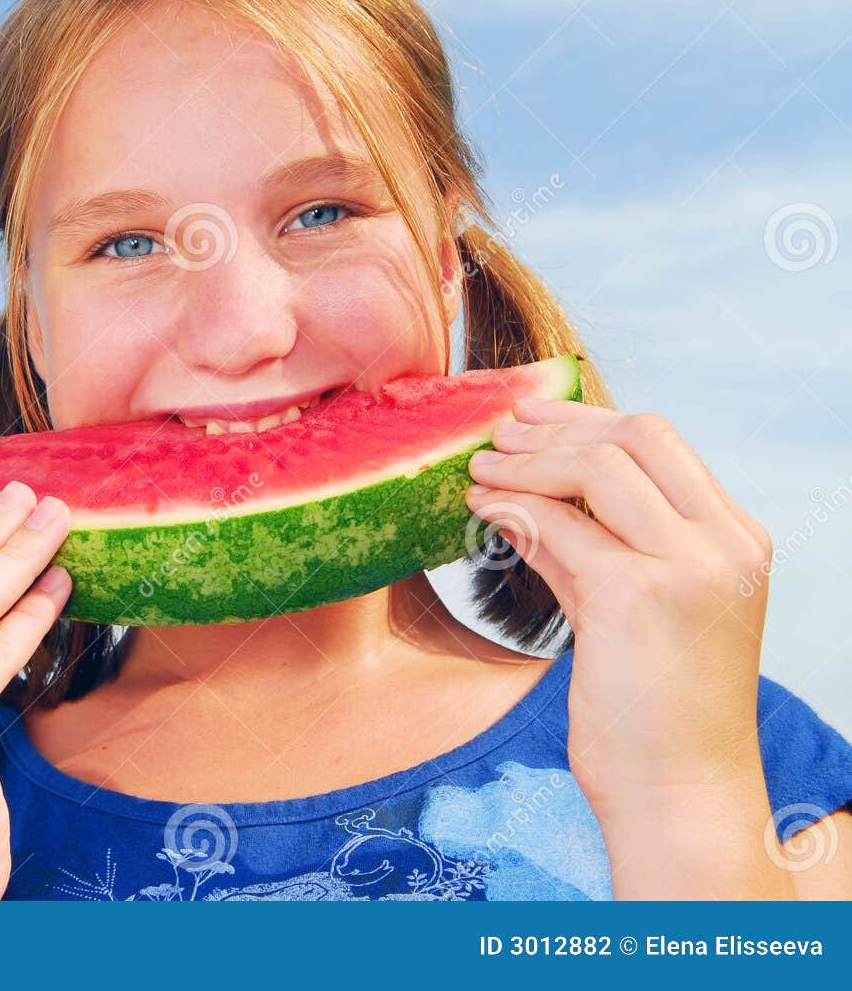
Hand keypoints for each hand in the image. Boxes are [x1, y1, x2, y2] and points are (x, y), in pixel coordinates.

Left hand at [463, 399, 774, 816]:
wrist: (679, 795)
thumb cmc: (655, 713)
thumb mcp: (629, 610)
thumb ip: (585, 549)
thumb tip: (518, 501)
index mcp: (736, 540)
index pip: (661, 441)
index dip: (586, 418)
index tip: (531, 418)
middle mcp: (723, 545)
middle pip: (635, 436)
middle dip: (555, 427)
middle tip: (496, 435)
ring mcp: (686, 568)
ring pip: (596, 467)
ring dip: (524, 462)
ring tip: (477, 470)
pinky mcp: (635, 597)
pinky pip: (558, 527)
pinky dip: (511, 508)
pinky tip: (479, 511)